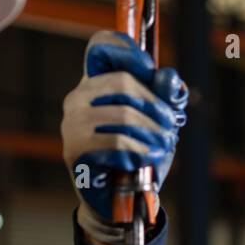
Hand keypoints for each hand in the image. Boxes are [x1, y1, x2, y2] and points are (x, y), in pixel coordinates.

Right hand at [61, 30, 187, 222]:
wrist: (122, 198)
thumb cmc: (139, 153)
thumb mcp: (159, 121)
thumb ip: (165, 96)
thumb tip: (168, 78)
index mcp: (96, 82)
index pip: (101, 46)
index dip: (129, 50)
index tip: (150, 71)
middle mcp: (78, 98)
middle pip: (122, 82)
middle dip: (155, 105)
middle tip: (171, 126)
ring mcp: (73, 124)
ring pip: (123, 114)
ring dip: (153, 132)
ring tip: (164, 145)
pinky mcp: (75, 150)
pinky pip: (117, 141)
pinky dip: (141, 150)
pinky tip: (149, 158)